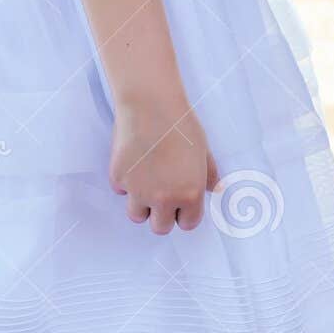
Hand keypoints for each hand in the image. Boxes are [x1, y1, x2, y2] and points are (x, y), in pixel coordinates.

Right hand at [108, 92, 219, 232]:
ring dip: (141, 203)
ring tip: (145, 180)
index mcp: (190, 195)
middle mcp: (164, 198)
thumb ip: (208, 175)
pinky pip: (121, 190)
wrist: (151, 105)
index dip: (183, 212)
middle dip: (161, 213)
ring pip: (136, 215)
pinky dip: (126, 181)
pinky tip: (133, 160)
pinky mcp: (119, 179)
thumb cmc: (181, 124)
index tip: (179, 200)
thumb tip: (214, 190)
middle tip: (160, 193)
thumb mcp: (203, 151)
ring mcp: (138, 191)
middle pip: (160, 228)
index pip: (187, 224)